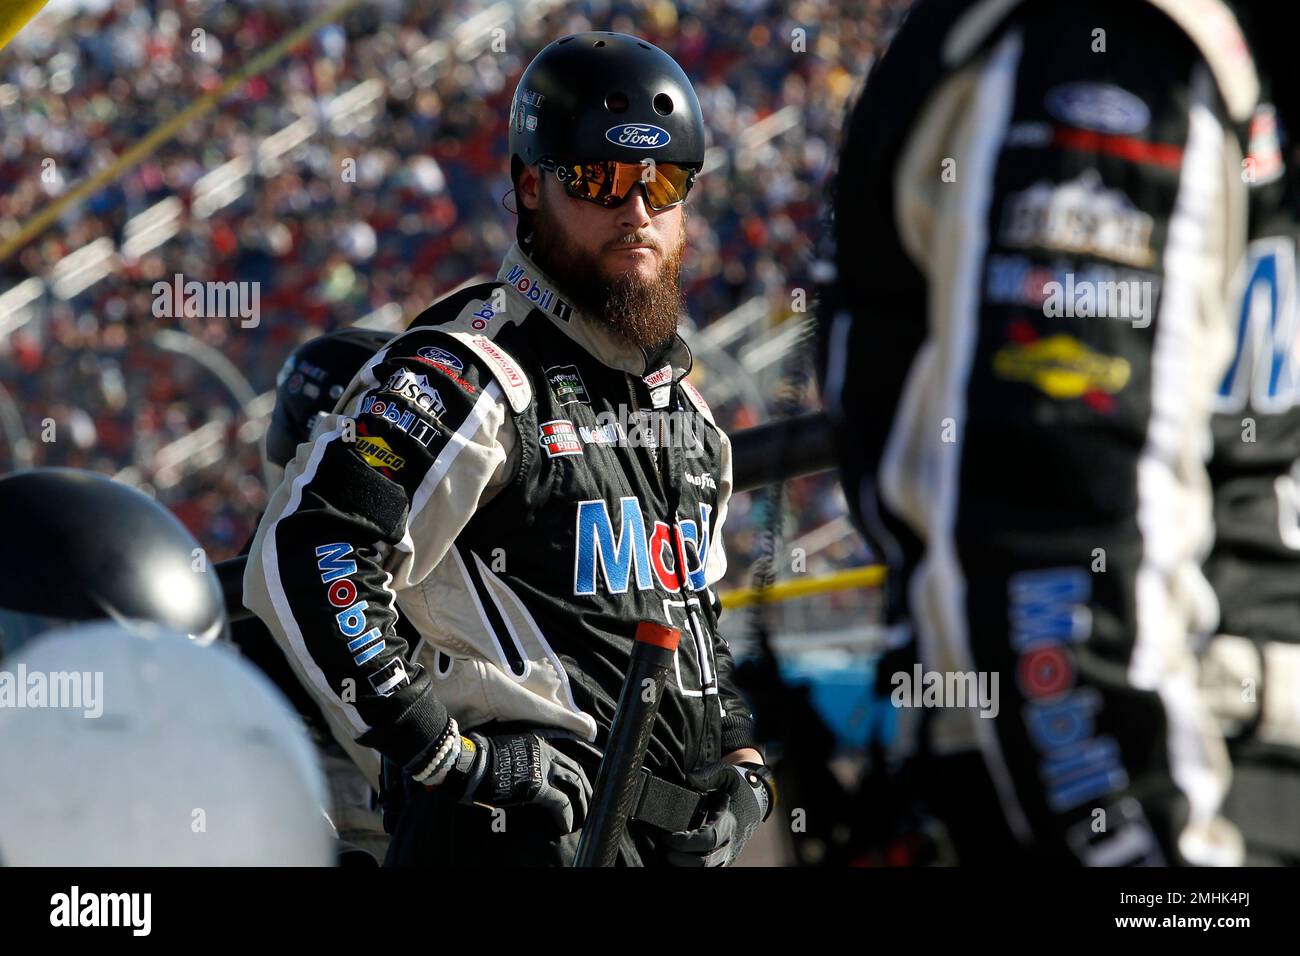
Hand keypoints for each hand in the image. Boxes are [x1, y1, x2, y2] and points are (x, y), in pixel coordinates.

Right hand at [459, 731, 592, 833]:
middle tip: (589, 804)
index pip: (565, 759)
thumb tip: (521, 780)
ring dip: (582, 803)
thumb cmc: (478, 761)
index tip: (580, 787)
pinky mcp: (538, 787)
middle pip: (575, 771)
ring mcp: (543, 769)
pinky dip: (566, 815)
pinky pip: (561, 803)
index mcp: (537, 744)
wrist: (468, 764)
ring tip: (582, 818)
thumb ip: (520, 763)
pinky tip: (566, 826)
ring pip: (575, 785)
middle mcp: (544, 753)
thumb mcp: (506, 754)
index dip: (575, 775)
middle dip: (586, 789)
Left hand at [662, 762, 772, 866]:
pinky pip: (705, 868)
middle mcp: (729, 842)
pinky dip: (689, 865)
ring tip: (668, 852)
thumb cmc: (736, 787)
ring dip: (684, 864)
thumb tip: (690, 779)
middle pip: (704, 861)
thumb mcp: (725, 774)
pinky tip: (677, 855)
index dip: (686, 842)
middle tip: (663, 846)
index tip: (668, 837)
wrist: (754, 800)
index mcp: (729, 822)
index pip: (708, 840)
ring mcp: (726, 853)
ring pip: (705, 868)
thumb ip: (708, 775)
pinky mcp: (721, 858)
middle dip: (680, 858)